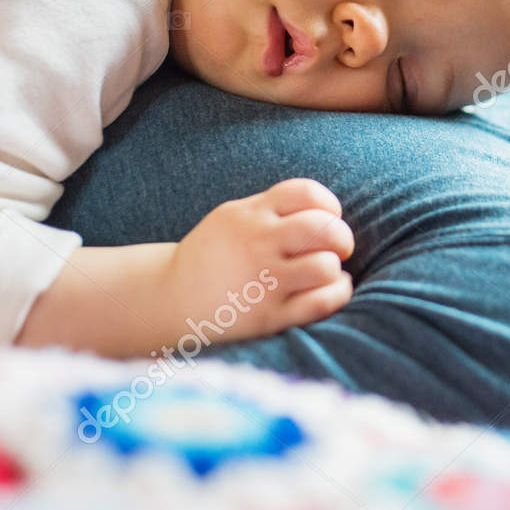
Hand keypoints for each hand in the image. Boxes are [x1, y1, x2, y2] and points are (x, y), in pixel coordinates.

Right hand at [169, 178, 355, 338]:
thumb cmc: (212, 256)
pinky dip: (338, 293)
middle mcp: (258, 244)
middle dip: (341, 237)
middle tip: (338, 248)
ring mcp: (263, 281)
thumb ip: (272, 210)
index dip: (329, 205)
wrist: (168, 300)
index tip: (328, 219)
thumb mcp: (231, 219)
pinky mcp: (268, 316)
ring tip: (329, 273)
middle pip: (322, 228)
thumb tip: (327, 212)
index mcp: (249, 215)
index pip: (306, 193)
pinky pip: (320, 302)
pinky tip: (332, 290)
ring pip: (325, 266)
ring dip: (336, 268)